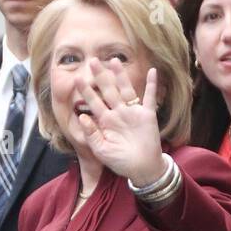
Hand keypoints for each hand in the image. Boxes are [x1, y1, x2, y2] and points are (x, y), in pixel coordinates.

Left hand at [77, 58, 163, 185]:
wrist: (142, 170)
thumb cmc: (120, 162)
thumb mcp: (101, 151)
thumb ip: (91, 134)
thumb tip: (81, 117)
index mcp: (106, 121)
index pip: (94, 103)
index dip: (86, 91)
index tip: (78, 78)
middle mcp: (118, 113)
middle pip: (108, 91)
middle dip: (100, 76)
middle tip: (92, 61)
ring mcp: (133, 113)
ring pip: (126, 90)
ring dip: (120, 75)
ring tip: (114, 60)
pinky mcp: (148, 115)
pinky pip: (150, 97)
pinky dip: (152, 85)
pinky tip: (152, 71)